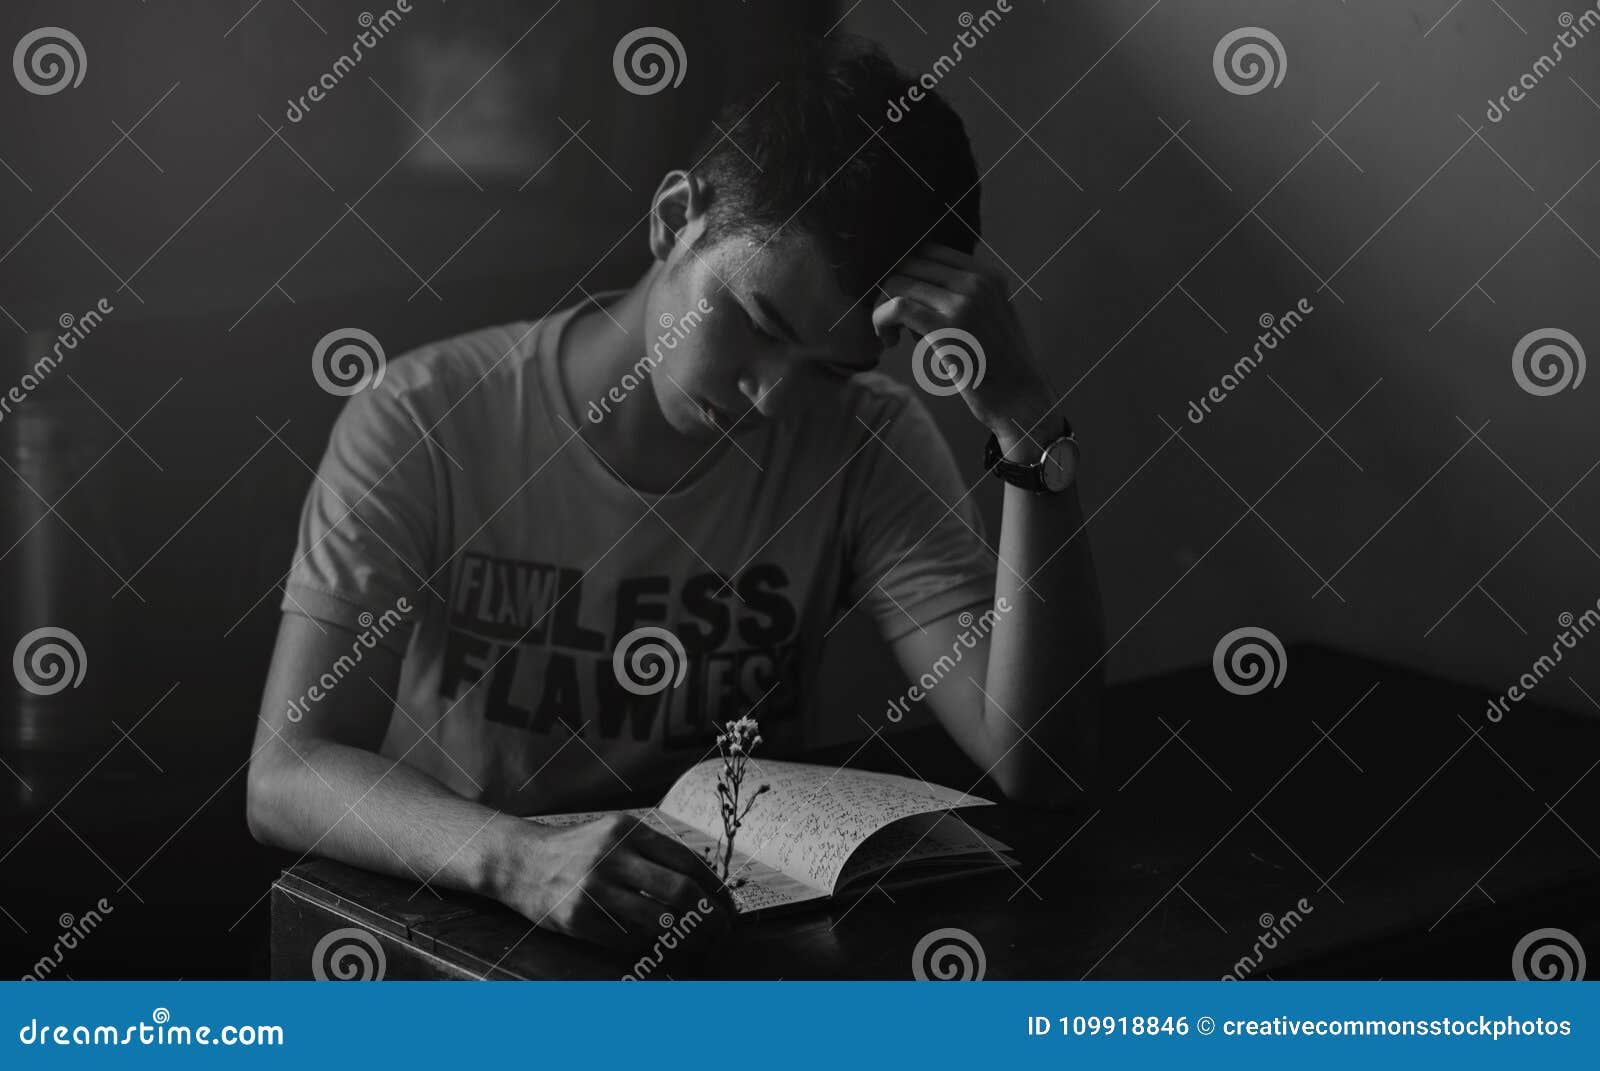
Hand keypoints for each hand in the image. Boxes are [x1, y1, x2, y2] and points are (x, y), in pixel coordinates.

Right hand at [504, 813, 734, 951]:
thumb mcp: (615, 832)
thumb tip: (704, 881)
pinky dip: (652, 946)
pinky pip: (628, 939)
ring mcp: (594, 889)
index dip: (715, 888)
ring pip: (659, 920)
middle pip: (680, 892)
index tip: (728, 906)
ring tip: (701, 944)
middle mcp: (612, 856)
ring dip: (688, 938)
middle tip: (723, 931)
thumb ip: (653, 850)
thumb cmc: (578, 848)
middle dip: (709, 917)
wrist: (520, 861)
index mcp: (628, 830)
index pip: (687, 861)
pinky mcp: (579, 919)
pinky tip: (662, 947)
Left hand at [873, 241, 1060, 459]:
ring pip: (898, 283)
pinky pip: (896, 308)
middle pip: (909, 264)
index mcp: (987, 274)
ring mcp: (962, 302)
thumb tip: (914, 285)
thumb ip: (962, 295)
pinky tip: (888, 341)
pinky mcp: (945, 327)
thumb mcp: (990, 315)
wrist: (1019, 399)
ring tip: (892, 336)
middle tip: (893, 322)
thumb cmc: (998, 365)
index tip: (902, 299)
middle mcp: (976, 281)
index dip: (906, 272)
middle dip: (892, 291)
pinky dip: (881, 321)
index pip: (928, 250)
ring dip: (884, 309)